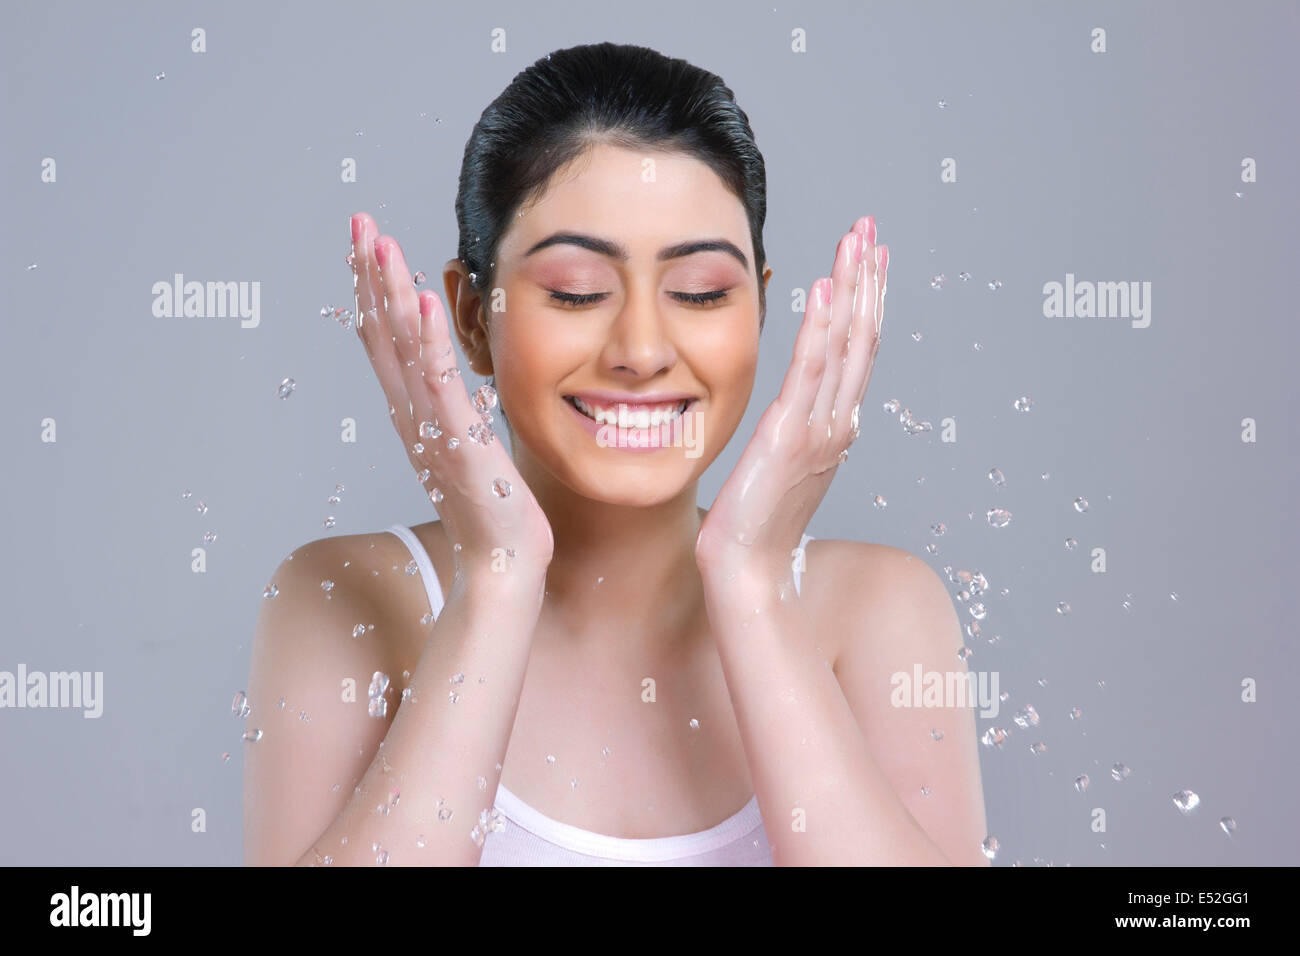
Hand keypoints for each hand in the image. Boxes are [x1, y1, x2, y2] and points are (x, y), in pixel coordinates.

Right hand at [349, 212, 553, 583]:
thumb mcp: (467, 447)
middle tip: (358, 222)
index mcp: (415, 413)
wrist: (502, 567)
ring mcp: (431, 430)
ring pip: (402, 351)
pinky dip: (426, 345)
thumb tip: (452, 379)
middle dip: (369, 275)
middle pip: (381, 334)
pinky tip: (418, 303)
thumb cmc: (493, 512)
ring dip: (388, 293)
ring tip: (380, 243)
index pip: (385, 340)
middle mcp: (413, 416)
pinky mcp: (459, 445)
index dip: (372, 289)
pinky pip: (439, 387)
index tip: (366, 241)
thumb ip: (453, 409)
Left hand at [695, 215, 887, 582]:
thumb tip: (791, 417)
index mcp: (834, 430)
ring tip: (857, 240)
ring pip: (846, 345)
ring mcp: (818, 429)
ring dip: (853, 288)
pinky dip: (821, 327)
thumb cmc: (753, 533)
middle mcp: (836, 424)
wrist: (747, 578)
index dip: (865, 302)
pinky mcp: (789, 436)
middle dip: (867, 280)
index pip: (856, 353)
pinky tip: (825, 287)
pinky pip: (809, 371)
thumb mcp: (777, 473)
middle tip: (871, 229)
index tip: (868, 260)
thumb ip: (790, 438)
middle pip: (862, 338)